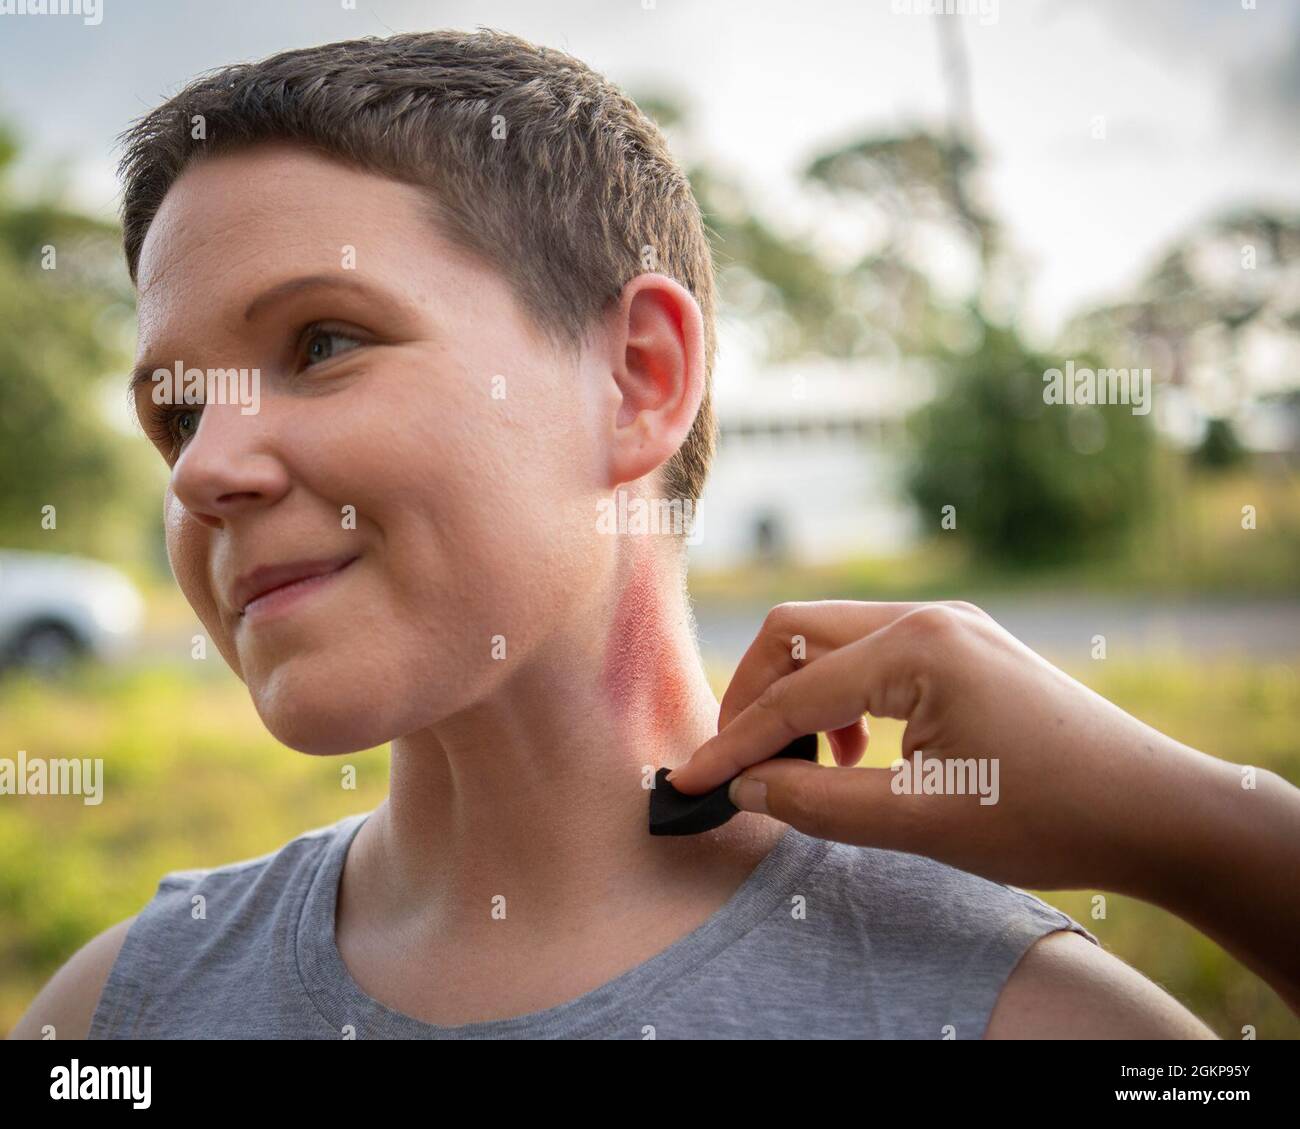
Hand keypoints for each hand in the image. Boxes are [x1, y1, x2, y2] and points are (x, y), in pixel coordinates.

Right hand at [668, 600, 1246, 894]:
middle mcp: (928, 615)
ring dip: (798, 693)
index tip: (690, 780)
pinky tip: (860, 751)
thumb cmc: (1049, 816)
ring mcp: (949, 624)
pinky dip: (842, 694)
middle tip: (739, 762)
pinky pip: (872, 652)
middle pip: (796, 631)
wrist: (1155, 809)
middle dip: (754, 695)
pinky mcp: (963, 644)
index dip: (734, 741)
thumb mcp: (921, 821)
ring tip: (806, 764)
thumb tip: (746, 784)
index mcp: (916, 647)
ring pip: (831, 637)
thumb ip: (818, 800)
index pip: (793, 691)